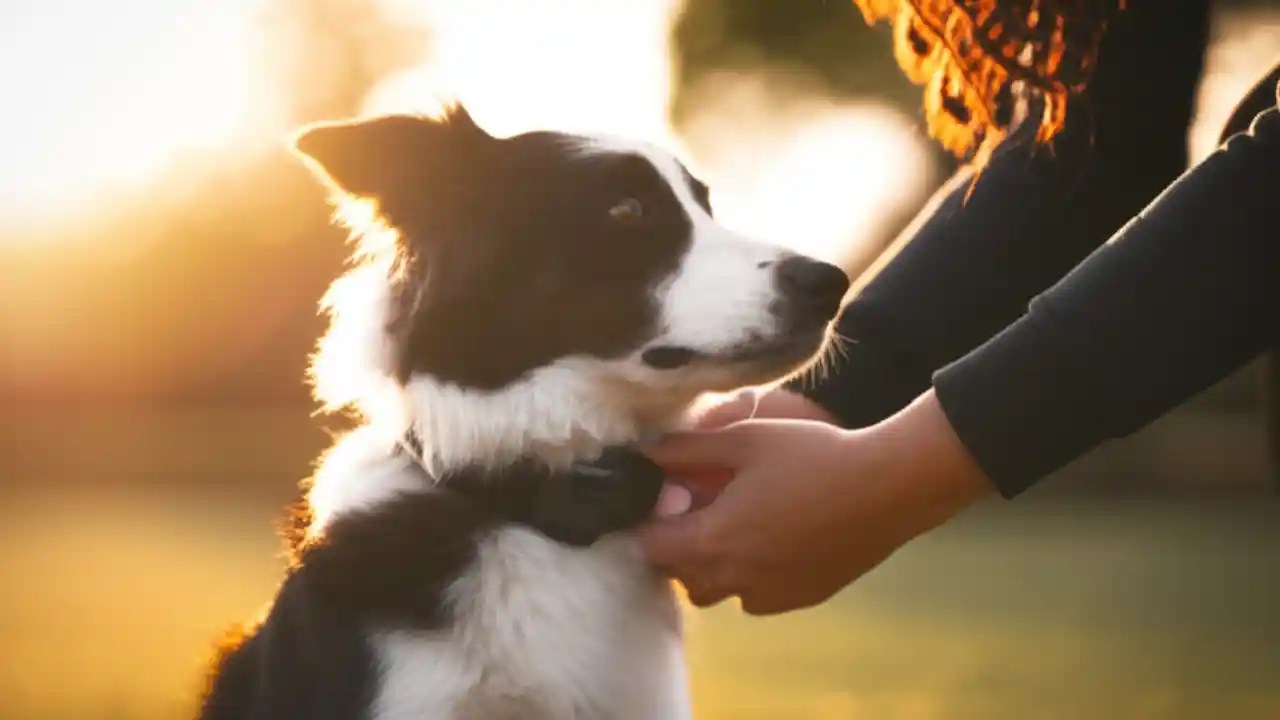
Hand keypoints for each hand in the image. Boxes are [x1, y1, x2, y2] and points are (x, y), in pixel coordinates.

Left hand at [639, 390, 991, 614]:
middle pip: (678, 574)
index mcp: (714, 540)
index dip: (645, 523)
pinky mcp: (798, 598)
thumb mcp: (743, 439)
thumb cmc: (813, 455)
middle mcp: (735, 579)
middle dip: (676, 543)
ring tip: (732, 521)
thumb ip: (685, 450)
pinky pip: (753, 596)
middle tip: (695, 504)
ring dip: (710, 564)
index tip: (657, 500)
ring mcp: (769, 595)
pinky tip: (771, 535)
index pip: (649, 548)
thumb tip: (645, 455)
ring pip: (715, 590)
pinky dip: (748, 574)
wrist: (887, 487)